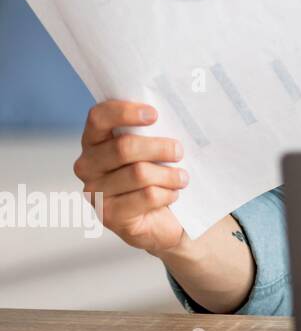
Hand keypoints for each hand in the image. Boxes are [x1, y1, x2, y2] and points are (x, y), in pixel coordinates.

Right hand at [73, 100, 188, 255]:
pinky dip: (168, 194)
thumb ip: (152, 130)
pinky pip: (147, 196)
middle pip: (123, 147)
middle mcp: (87, 165)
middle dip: (159, 147)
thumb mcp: (153, 148)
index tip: (154, 114)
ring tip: (182, 177)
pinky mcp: (109, 215)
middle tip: (179, 151)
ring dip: (169, 174)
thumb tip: (173, 113)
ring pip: (139, 173)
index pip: (99, 117)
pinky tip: (172, 194)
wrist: (163, 219)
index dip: (125, 112)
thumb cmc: (157, 174)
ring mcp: (95, 192)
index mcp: (94, 141)